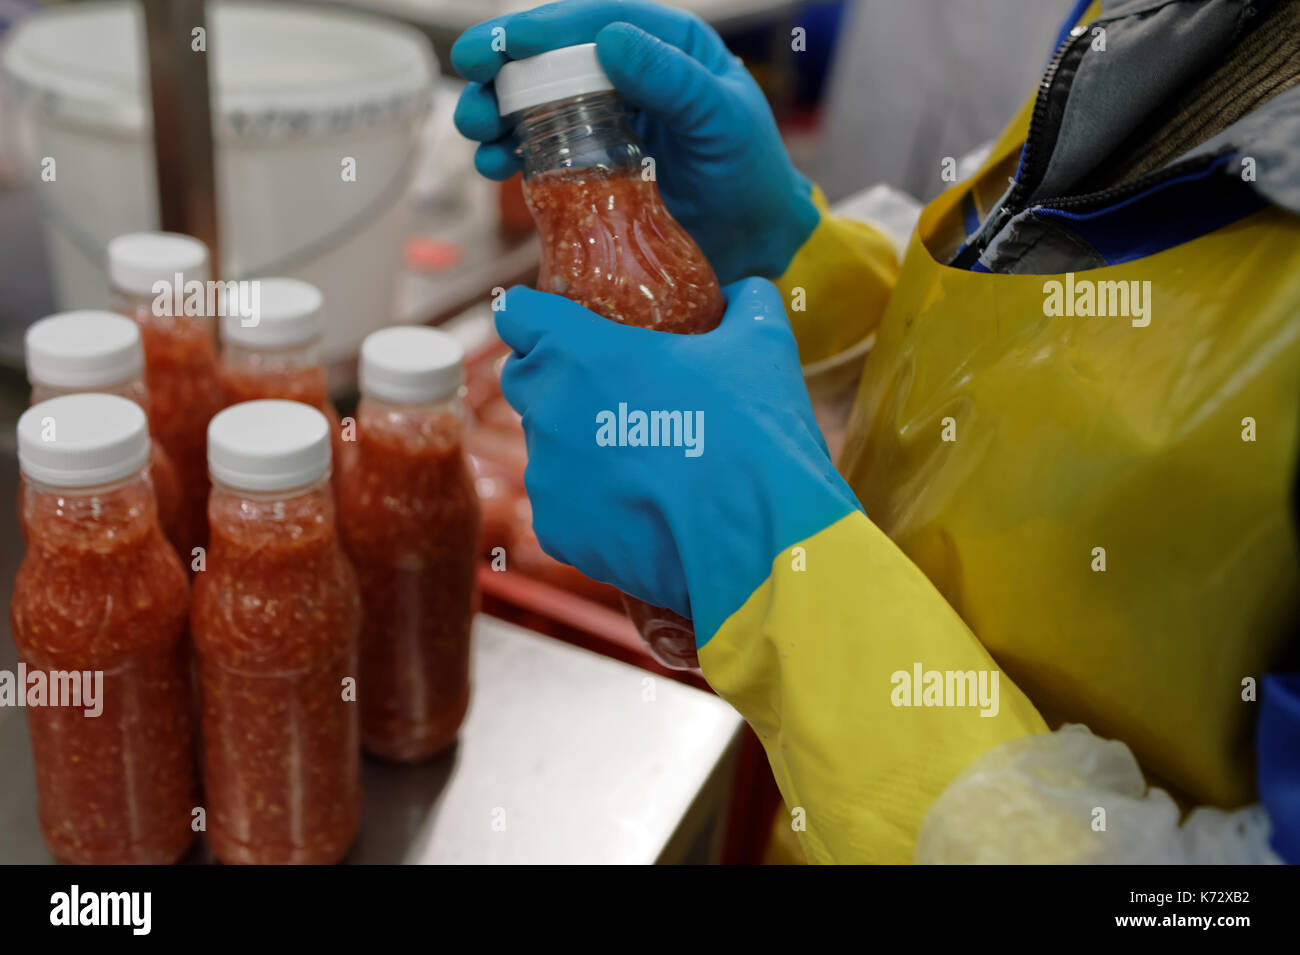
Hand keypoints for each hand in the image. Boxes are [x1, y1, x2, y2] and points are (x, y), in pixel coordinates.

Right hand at [452, 0, 820, 283]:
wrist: (754, 241)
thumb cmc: (751, 173)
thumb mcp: (722, 119)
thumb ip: (673, 80)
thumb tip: (610, 38)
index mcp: (663, 46)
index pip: (593, 21)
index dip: (540, 29)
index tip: (499, 44)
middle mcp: (626, 77)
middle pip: (550, 61)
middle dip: (502, 73)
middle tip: (473, 93)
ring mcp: (604, 123)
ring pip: (535, 105)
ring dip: (496, 116)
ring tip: (477, 133)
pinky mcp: (589, 168)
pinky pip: (540, 153)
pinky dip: (511, 156)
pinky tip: (496, 165)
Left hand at [496, 278, 860, 640]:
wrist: (761, 545)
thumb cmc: (756, 436)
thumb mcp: (764, 347)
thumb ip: (745, 304)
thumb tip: (741, 295)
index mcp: (580, 353)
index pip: (519, 315)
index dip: (538, 318)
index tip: (560, 327)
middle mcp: (549, 411)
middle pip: (525, 382)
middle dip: (556, 382)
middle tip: (612, 394)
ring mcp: (547, 477)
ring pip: (547, 450)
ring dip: (581, 448)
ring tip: (643, 463)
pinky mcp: (558, 532)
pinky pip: (564, 508)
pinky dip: (593, 506)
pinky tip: (642, 509)